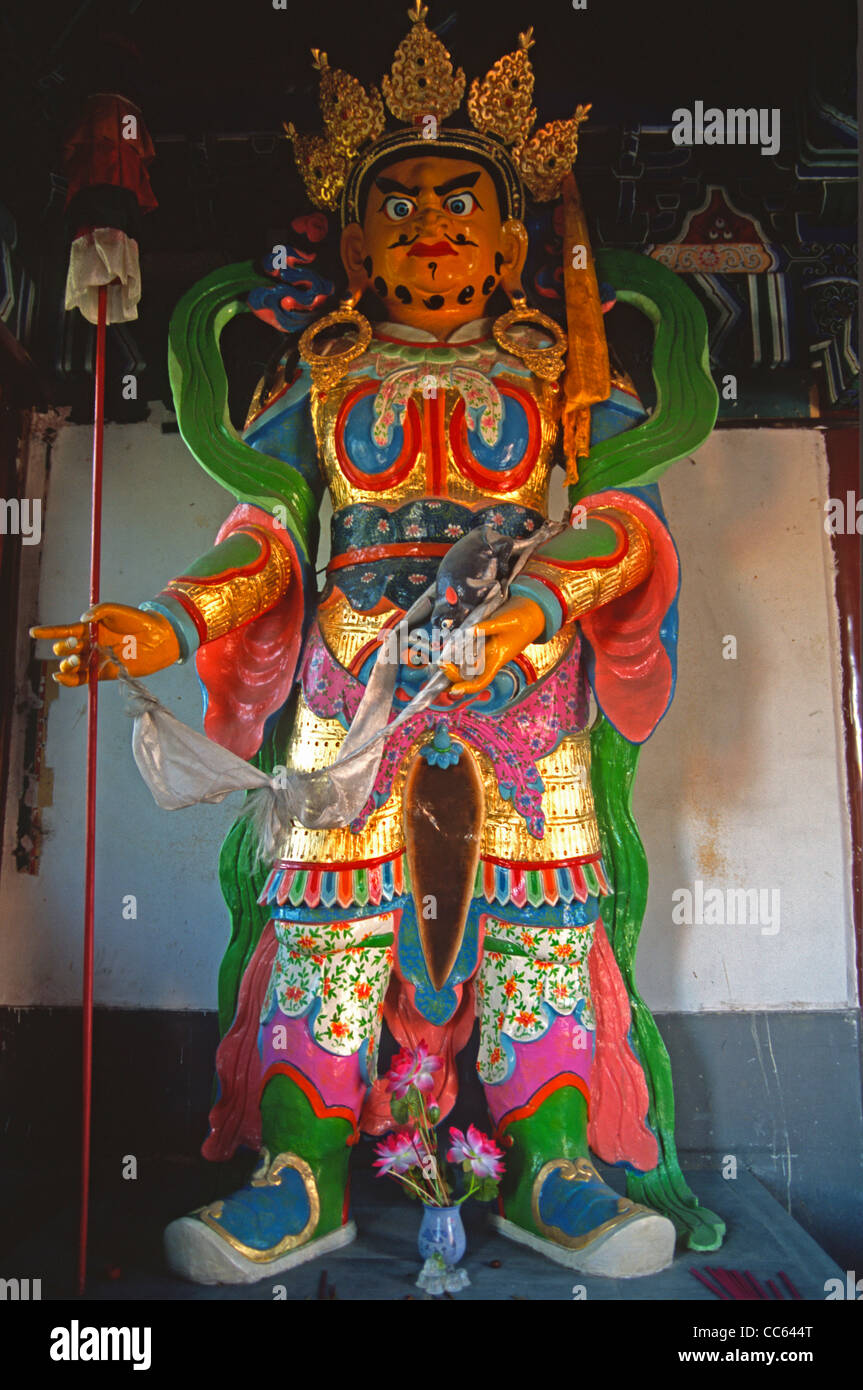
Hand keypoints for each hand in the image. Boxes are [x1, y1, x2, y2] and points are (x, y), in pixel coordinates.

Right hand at [30, 604, 180, 686]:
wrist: (158, 638)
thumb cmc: (139, 620)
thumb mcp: (117, 610)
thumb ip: (98, 611)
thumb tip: (80, 621)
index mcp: (91, 628)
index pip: (64, 630)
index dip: (48, 632)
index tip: (33, 633)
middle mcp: (91, 644)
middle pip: (67, 649)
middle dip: (63, 648)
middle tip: (73, 645)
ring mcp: (97, 659)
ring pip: (72, 665)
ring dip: (65, 664)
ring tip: (71, 661)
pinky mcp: (105, 672)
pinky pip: (83, 678)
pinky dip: (70, 679)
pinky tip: (60, 676)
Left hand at [440, 595, 544, 695]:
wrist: (529, 615)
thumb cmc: (520, 620)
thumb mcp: (505, 621)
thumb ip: (486, 627)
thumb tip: (468, 632)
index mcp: (497, 659)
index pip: (482, 680)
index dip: (468, 688)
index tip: (454, 689)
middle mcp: (489, 658)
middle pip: (468, 675)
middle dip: (453, 674)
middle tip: (442, 663)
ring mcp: (484, 651)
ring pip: (464, 664)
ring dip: (452, 664)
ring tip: (441, 658)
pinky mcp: (481, 643)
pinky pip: (465, 651)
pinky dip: (455, 651)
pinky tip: (447, 646)